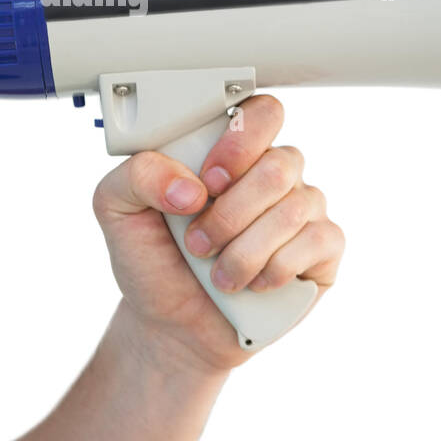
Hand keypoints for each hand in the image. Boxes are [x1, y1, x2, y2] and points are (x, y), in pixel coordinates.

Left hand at [92, 95, 343, 372]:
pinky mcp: (324, 249)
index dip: (241, 143)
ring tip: (218, 274)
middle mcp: (276, 175)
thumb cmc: (154, 261)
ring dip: (244, 251)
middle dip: (230, 214)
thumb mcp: (117, 210)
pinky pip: (316, 242)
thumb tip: (190, 187)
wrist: (173, 327)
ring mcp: (305, 209)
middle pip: (278, 166)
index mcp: (233, 152)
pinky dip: (275, 268)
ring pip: (293, 210)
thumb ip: (138, 175)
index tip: (208, 181)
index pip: (263, 114)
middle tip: (198, 242)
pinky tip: (253, 282)